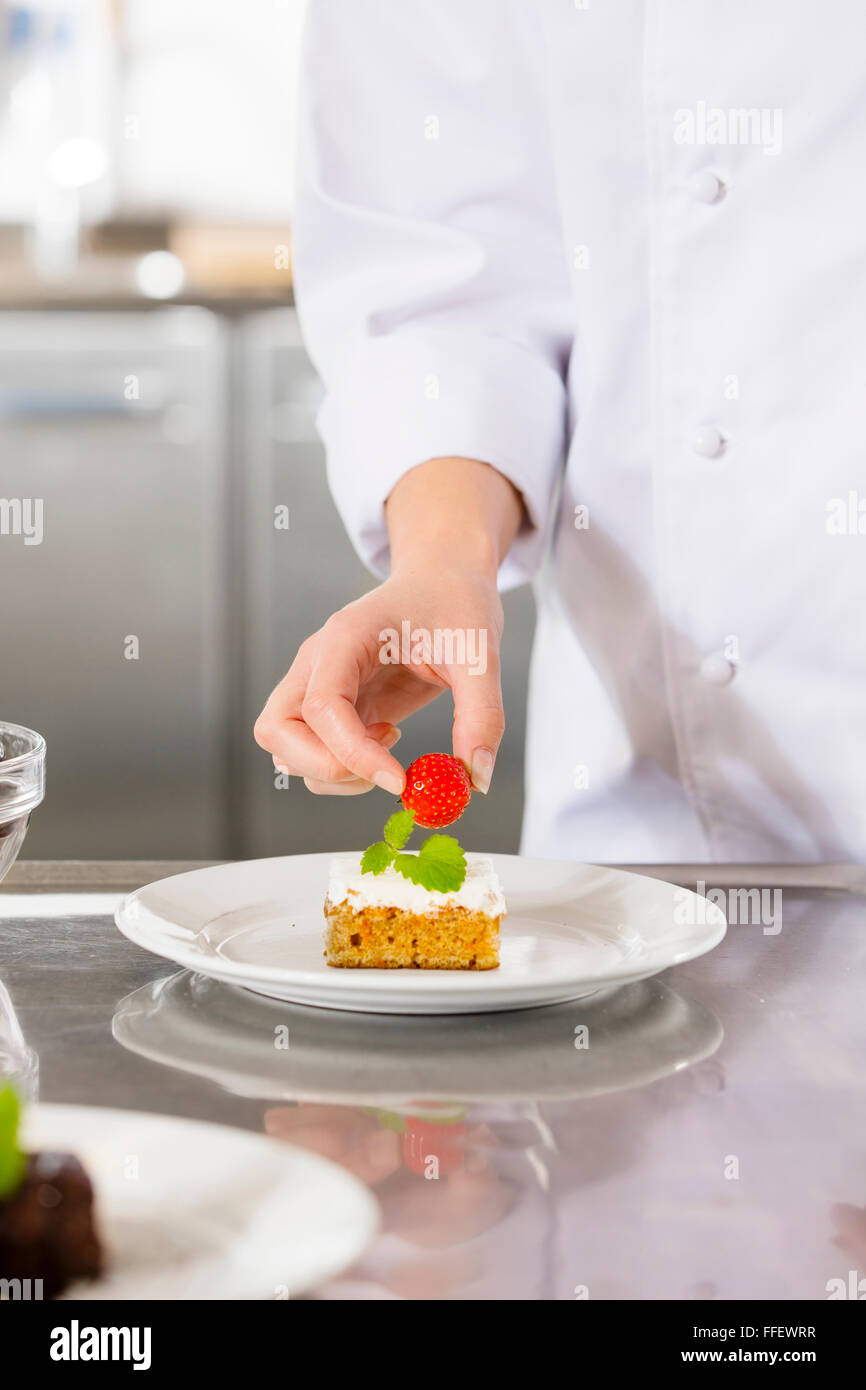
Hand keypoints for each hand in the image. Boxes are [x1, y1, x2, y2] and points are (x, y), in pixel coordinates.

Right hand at [254, 565, 504, 795]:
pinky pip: (314, 753)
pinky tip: (385, 743)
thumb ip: (482, 714)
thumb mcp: (479, 652)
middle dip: (326, 767)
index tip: (399, 780)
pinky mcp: (333, 708)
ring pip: (285, 750)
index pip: (321, 706)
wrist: (443, 581)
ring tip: (389, 752)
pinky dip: (342, 769)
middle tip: (387, 770)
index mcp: (344, 637)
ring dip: (332, 773)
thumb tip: (477, 779)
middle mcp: (318, 663)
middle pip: (276, 730)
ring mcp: (317, 686)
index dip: (352, 752)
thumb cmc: (454, 603)